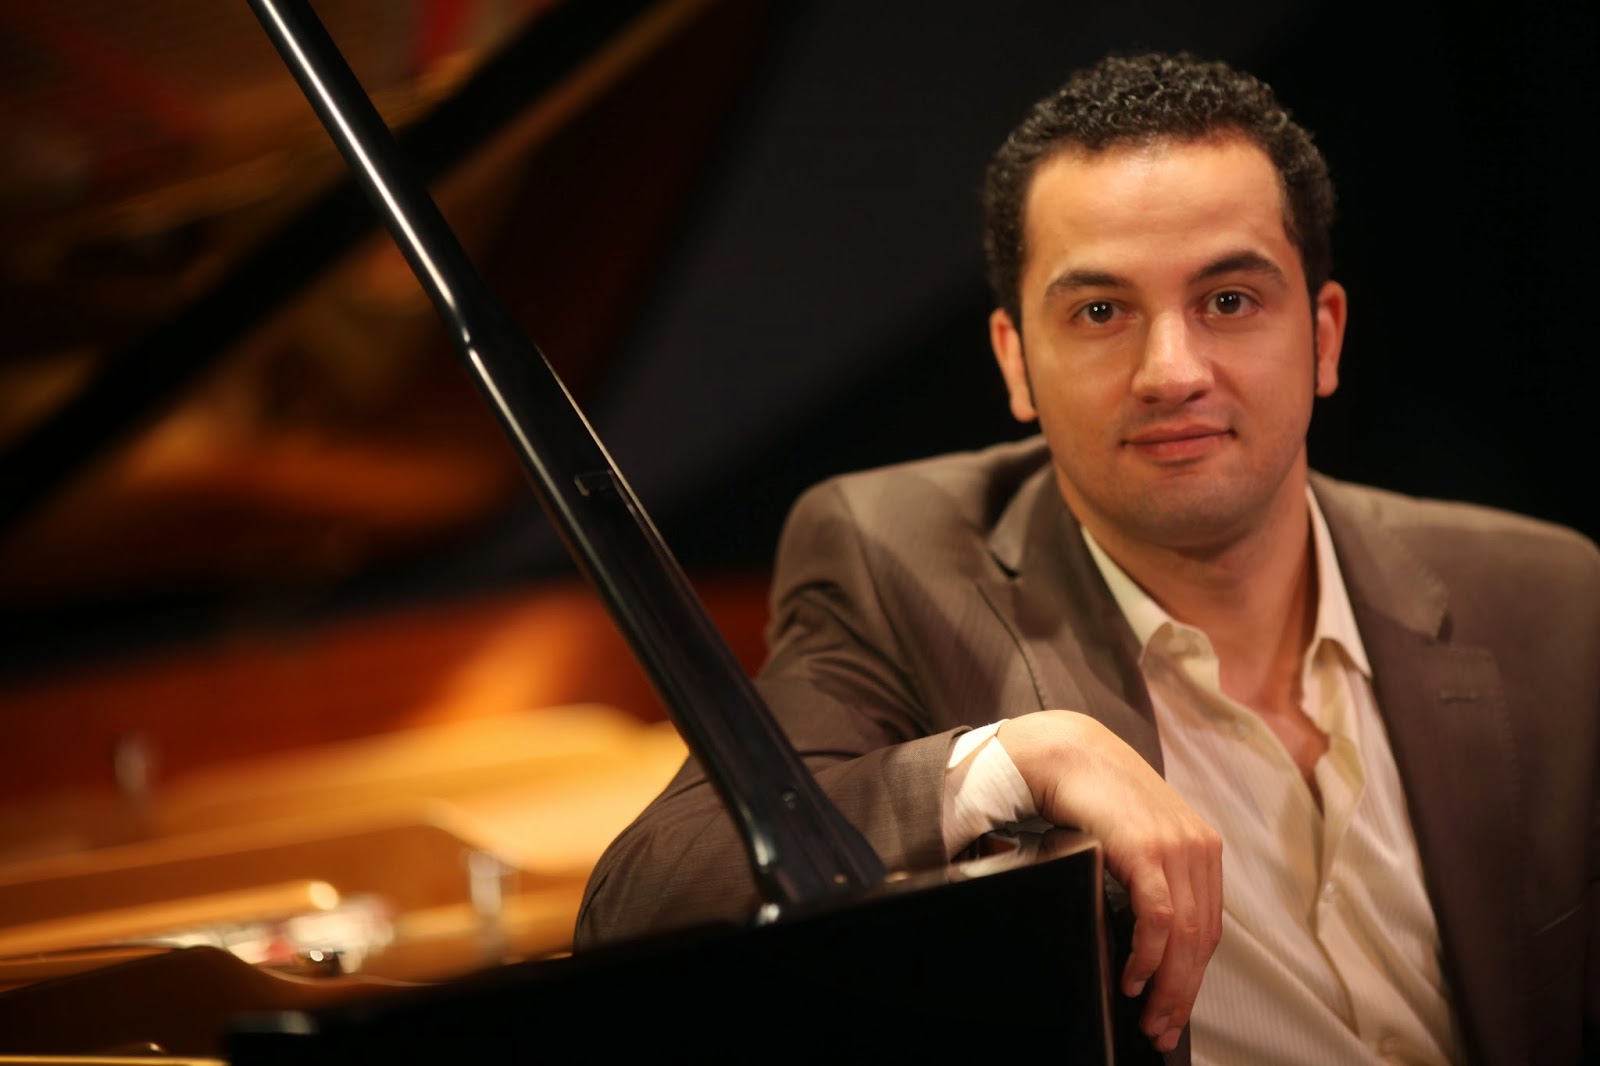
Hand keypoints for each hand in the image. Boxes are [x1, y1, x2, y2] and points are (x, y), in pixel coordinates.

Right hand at [998, 710, 1221, 1054]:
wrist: (1065, 751)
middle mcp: (1197, 847)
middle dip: (1183, 992)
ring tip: (1148, 1013)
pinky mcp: (1146, 848)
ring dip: (1168, 985)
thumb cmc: (1091, 795)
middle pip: (1203, 939)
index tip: (1176, 1009)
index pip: (1210, 927)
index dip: (1195, 976)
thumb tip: (1149, 936)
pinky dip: (1149, 956)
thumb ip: (1153, 874)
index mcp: (1200, 846)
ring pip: (1185, 935)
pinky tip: (1133, 975)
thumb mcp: (1135, 835)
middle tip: (1162, 1027)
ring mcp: (1175, 846)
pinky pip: (1159, 917)